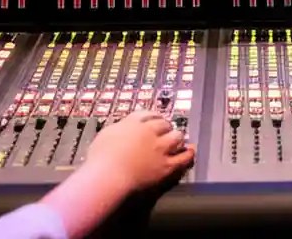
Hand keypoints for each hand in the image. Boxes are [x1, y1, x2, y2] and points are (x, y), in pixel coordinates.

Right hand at [39, 110, 194, 236]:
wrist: (108, 177)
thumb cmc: (100, 160)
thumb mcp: (104, 136)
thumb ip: (117, 130)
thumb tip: (122, 129)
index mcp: (132, 123)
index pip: (146, 114)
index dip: (152, 117)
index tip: (154, 119)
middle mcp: (149, 132)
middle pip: (163, 124)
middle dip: (165, 127)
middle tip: (165, 130)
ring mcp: (160, 148)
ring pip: (176, 136)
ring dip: (177, 137)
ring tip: (177, 139)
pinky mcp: (167, 165)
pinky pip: (184, 157)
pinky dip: (189, 153)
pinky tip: (191, 151)